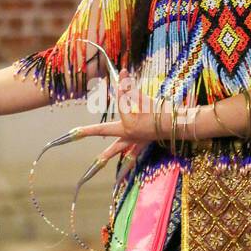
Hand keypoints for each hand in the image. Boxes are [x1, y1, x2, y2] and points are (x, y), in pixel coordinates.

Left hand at [72, 68, 201, 163]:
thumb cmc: (161, 111)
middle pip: (104, 130)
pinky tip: (121, 177)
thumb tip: (122, 73)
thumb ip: (131, 88)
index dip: (122, 86)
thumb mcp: (145, 98)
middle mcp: (127, 133)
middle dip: (88, 131)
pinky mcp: (142, 144)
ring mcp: (134, 141)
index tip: (122, 73)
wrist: (178, 126)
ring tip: (94, 164)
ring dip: (105, 156)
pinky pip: (133, 155)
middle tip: (73, 133)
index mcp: (127, 122)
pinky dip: (127, 166)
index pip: (120, 101)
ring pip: (116, 149)